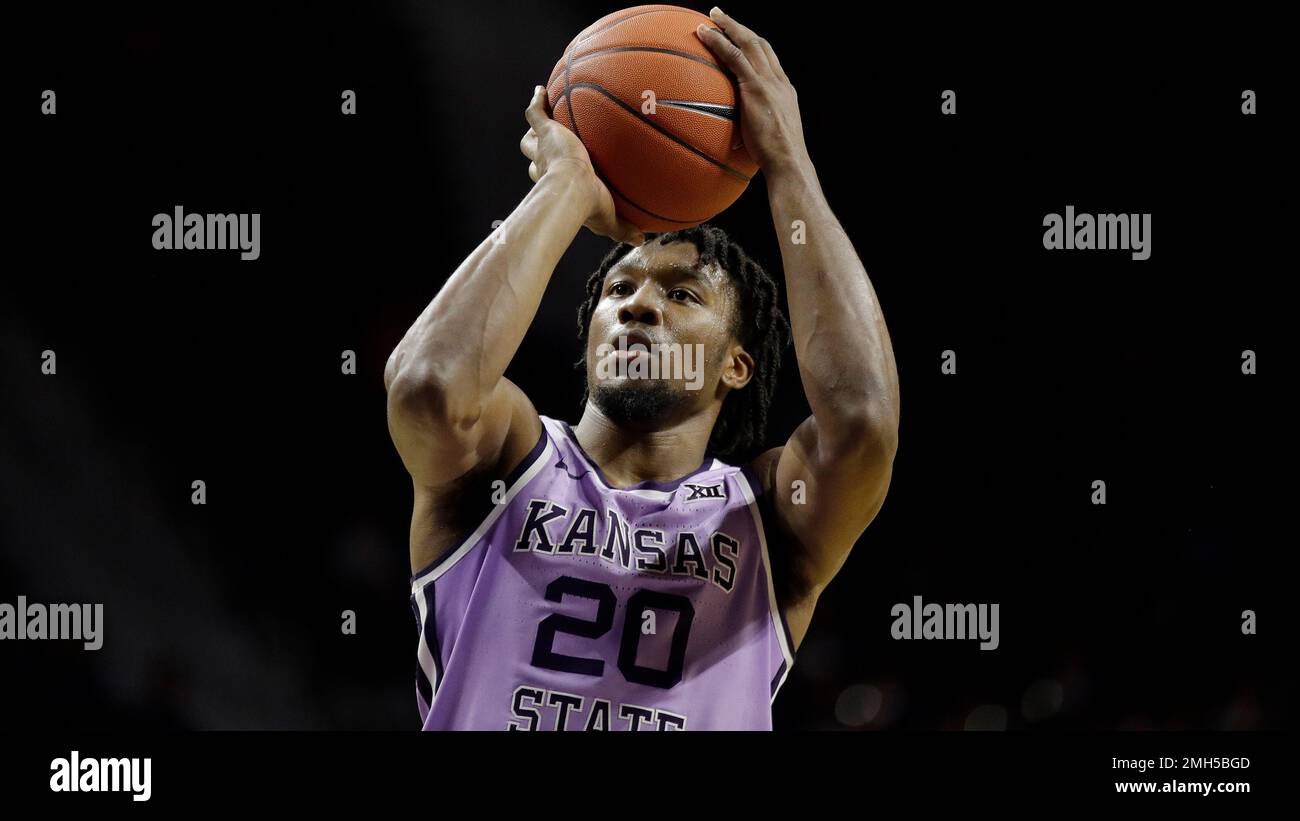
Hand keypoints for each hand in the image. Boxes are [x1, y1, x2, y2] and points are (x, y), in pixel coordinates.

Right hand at [520, 86, 645, 245]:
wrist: (573, 189)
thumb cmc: (588, 206)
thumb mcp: (608, 219)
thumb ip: (623, 229)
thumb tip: (641, 241)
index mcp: (555, 183)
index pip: (548, 176)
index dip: (550, 172)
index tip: (555, 170)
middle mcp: (544, 166)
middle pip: (534, 156)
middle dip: (538, 150)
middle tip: (545, 143)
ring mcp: (543, 148)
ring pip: (531, 137)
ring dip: (535, 128)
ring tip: (543, 114)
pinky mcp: (545, 131)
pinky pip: (535, 112)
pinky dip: (536, 101)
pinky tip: (540, 90)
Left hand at [695, 7, 810, 176]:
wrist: (789, 162)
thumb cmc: (777, 161)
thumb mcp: (768, 139)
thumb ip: (755, 131)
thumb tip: (737, 140)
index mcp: (785, 91)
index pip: (769, 61)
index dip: (755, 46)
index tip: (741, 39)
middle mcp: (779, 81)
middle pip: (761, 45)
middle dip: (740, 28)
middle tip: (721, 17)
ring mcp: (769, 82)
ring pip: (748, 43)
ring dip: (729, 26)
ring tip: (711, 18)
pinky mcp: (757, 87)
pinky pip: (734, 56)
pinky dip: (719, 41)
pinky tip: (703, 34)